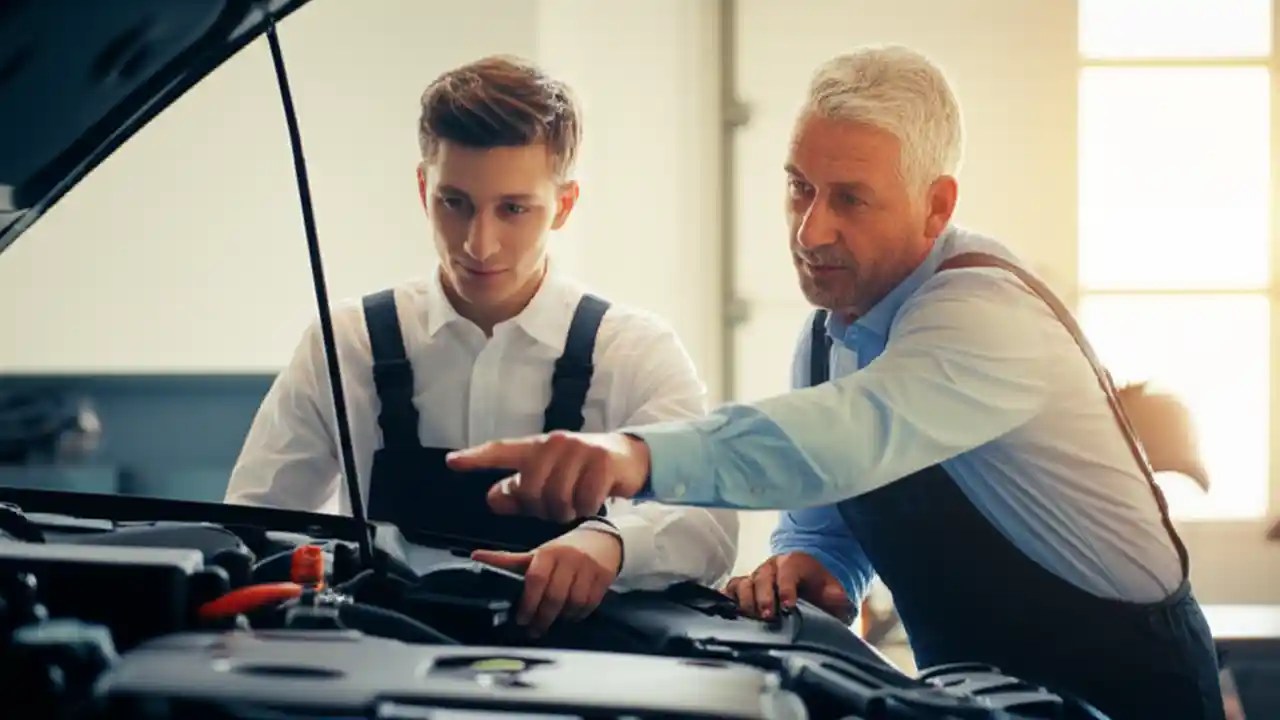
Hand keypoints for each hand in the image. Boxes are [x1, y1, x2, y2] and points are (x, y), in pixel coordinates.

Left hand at [446, 431, 650, 522]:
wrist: (628, 457)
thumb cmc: (581, 471)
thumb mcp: (550, 478)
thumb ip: (520, 492)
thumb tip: (492, 500)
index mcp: (537, 447)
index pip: (502, 451)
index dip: (476, 458)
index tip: (452, 462)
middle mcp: (555, 443)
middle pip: (531, 491)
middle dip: (542, 509)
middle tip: (557, 509)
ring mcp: (580, 450)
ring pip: (558, 499)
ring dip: (567, 512)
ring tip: (576, 505)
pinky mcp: (602, 462)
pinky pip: (584, 501)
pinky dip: (588, 509)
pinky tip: (594, 501)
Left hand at [471, 527, 622, 636]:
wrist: (601, 540)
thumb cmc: (562, 551)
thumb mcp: (537, 554)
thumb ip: (508, 560)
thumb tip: (475, 556)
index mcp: (549, 552)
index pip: (536, 579)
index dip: (528, 602)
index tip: (521, 619)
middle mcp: (570, 558)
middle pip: (554, 595)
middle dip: (541, 617)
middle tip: (532, 630)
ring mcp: (589, 568)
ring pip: (573, 602)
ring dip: (560, 618)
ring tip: (550, 623)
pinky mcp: (604, 578)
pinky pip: (589, 604)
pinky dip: (578, 615)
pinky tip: (569, 617)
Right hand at [723, 552, 852, 623]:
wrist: (813, 592)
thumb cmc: (823, 594)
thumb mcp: (835, 595)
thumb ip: (836, 598)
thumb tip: (837, 603)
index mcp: (795, 563)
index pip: (787, 570)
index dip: (786, 587)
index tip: (789, 607)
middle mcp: (771, 567)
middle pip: (762, 577)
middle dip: (765, 597)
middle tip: (769, 616)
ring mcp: (756, 577)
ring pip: (744, 583)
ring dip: (746, 601)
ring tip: (752, 618)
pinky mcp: (745, 589)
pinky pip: (732, 590)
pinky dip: (729, 600)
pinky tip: (732, 613)